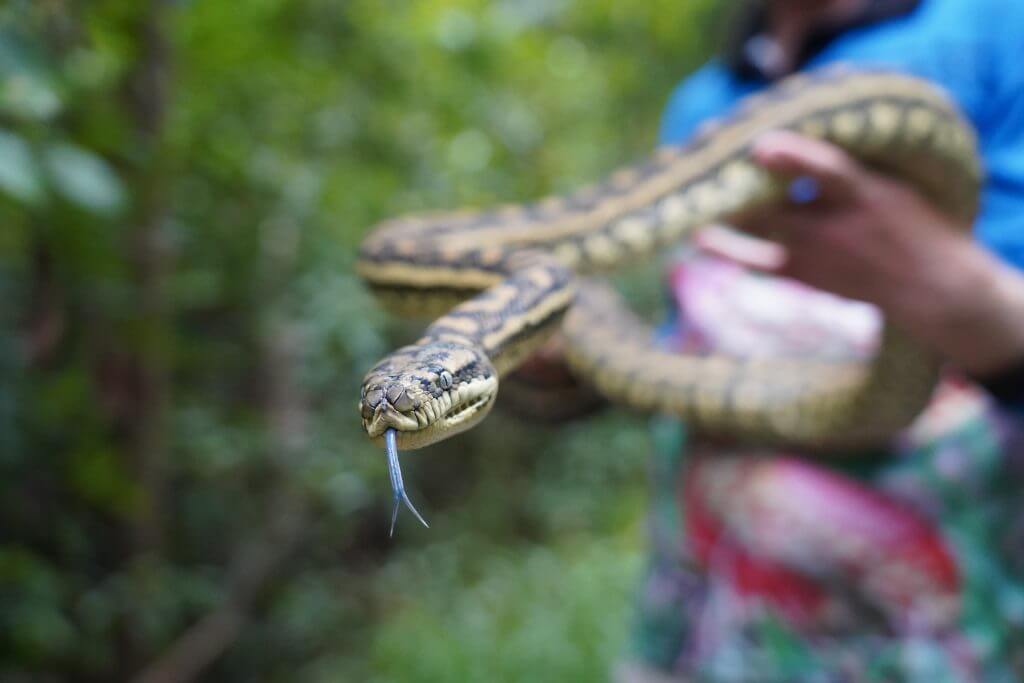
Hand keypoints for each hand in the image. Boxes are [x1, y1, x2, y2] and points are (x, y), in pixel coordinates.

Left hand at [696, 130, 1023, 377]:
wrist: (930, 285)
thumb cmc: (909, 220)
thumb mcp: (891, 182)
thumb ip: (847, 163)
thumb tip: (793, 131)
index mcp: (866, 194)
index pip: (828, 172)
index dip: (794, 156)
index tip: (761, 143)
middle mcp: (837, 227)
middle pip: (776, 204)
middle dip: (741, 182)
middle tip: (706, 156)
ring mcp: (816, 255)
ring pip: (760, 227)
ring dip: (727, 209)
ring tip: (693, 188)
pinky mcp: (802, 274)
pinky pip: (755, 260)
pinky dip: (726, 248)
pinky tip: (698, 235)